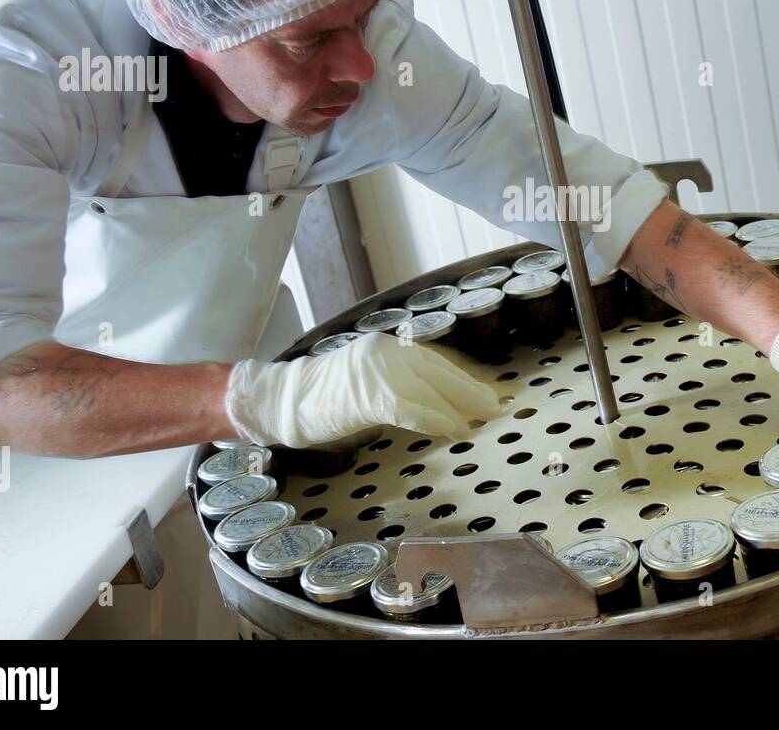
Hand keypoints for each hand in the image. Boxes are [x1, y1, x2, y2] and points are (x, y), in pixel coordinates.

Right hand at [225, 331, 503, 447]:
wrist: (280, 401)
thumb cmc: (324, 401)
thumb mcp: (369, 386)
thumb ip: (402, 389)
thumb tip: (443, 405)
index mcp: (387, 348)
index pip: (437, 361)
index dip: (466, 378)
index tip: (491, 391)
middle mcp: (384, 351)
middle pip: (439, 371)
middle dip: (471, 390)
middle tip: (498, 407)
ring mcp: (373, 371)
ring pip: (428, 388)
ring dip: (458, 406)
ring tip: (481, 422)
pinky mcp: (363, 395)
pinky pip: (408, 408)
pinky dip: (433, 419)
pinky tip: (452, 430)